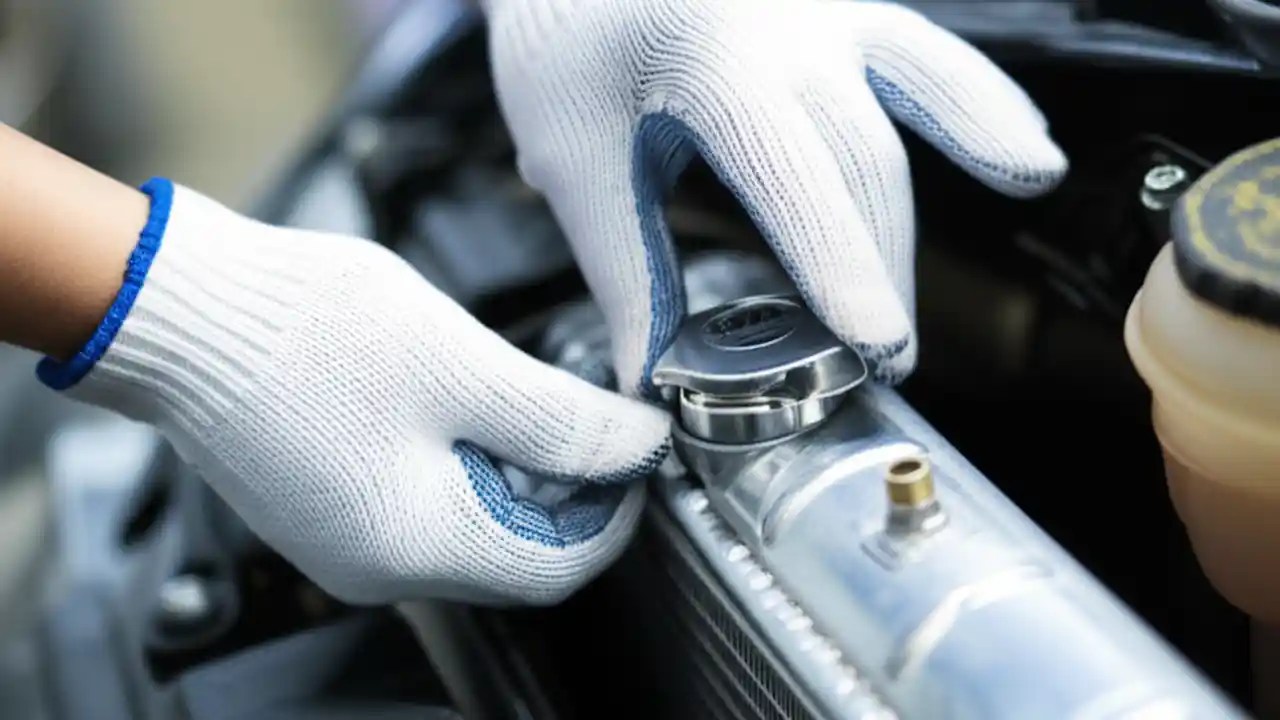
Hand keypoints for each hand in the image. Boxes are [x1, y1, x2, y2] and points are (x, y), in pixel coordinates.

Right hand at [40, 181, 669, 604]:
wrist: (181, 305)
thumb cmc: (305, 332)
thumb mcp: (463, 369)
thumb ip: (562, 421)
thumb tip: (640, 446)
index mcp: (417, 547)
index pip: (559, 569)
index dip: (617, 513)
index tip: (636, 453)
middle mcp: (377, 567)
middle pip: (516, 554)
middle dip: (570, 491)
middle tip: (592, 418)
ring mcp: (343, 542)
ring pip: (472, 527)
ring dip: (519, 474)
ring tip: (529, 399)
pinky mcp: (322, 507)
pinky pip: (421, 505)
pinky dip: (465, 466)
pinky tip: (466, 405)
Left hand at [484, 0, 1065, 391]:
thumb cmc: (560, 43)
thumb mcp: (574, 159)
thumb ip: (625, 271)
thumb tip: (652, 376)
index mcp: (708, 55)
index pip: (793, 173)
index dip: (839, 264)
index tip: (873, 344)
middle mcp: (785, 21)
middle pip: (866, 156)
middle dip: (882, 263)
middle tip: (885, 357)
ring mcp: (824, 5)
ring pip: (922, 90)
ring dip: (957, 167)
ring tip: (990, 226)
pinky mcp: (842, 6)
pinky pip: (929, 55)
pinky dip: (977, 103)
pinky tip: (1020, 148)